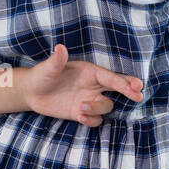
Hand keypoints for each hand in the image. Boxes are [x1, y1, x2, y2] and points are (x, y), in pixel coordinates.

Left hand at [21, 43, 143, 126]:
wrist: (31, 93)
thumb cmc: (41, 75)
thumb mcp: (48, 68)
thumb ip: (57, 60)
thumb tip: (60, 48)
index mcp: (89, 72)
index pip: (111, 77)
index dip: (125, 82)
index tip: (137, 87)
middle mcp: (92, 86)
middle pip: (117, 90)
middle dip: (129, 92)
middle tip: (138, 97)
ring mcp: (88, 100)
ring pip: (105, 106)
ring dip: (97, 109)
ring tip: (80, 109)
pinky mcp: (82, 113)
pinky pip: (95, 120)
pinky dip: (91, 120)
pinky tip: (79, 117)